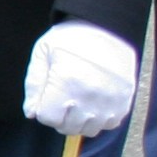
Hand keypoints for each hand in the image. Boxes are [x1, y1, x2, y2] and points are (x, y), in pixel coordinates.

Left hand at [22, 18, 138, 136]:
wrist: (106, 27)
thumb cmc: (70, 38)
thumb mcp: (43, 53)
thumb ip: (34, 85)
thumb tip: (31, 114)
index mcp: (66, 82)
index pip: (48, 118)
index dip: (43, 109)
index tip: (48, 97)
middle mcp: (89, 95)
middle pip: (68, 127)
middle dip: (60, 116)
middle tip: (62, 99)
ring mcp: (110, 100)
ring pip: (89, 129)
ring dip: (80, 120)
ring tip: (79, 101)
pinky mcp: (124, 100)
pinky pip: (110, 124)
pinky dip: (100, 118)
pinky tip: (95, 103)